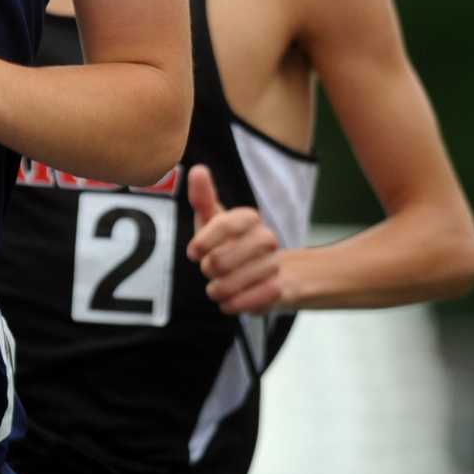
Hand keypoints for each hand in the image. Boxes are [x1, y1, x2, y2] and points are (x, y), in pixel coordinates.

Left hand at [185, 166, 283, 314]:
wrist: (270, 273)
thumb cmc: (231, 243)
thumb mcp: (214, 220)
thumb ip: (203, 197)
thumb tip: (197, 169)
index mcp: (249, 218)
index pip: (224, 225)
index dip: (203, 241)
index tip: (193, 253)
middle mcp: (266, 238)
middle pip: (221, 259)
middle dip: (208, 269)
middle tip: (209, 271)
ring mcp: (275, 264)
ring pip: (233, 283)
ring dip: (218, 289)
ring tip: (217, 288)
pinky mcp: (281, 290)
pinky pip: (252, 300)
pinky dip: (235, 304)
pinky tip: (229, 302)